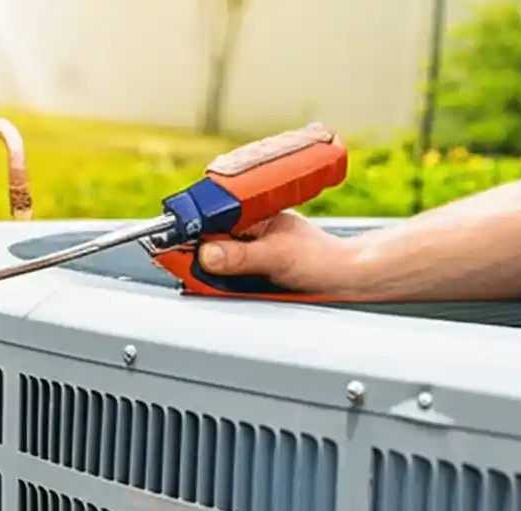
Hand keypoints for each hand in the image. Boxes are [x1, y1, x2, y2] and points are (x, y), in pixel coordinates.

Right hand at [196, 212, 360, 293]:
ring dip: (212, 273)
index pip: (209, 218)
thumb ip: (240, 256)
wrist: (346, 279)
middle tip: (200, 272)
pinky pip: (226, 275)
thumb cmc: (322, 259)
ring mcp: (249, 248)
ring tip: (227, 281)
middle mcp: (248, 228)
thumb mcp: (277, 257)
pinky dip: (223, 284)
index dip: (189, 234)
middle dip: (198, 257)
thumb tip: (206, 255)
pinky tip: (231, 288)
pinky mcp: (252, 268)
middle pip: (207, 241)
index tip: (174, 250)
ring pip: (214, 260)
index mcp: (253, 213)